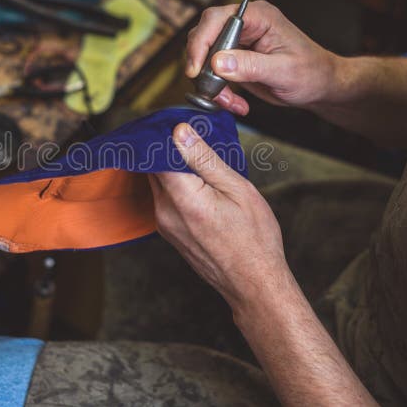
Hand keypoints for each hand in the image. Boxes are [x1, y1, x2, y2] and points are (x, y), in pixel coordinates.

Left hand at [148, 122, 287, 309]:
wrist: (253, 283)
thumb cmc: (253, 240)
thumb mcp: (236, 189)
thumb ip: (204, 158)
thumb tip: (181, 131)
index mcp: (182, 197)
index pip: (155, 152)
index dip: (165, 133)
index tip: (180, 123)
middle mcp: (165, 211)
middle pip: (153, 165)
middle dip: (169, 148)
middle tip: (195, 137)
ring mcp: (164, 224)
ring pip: (158, 181)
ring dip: (174, 167)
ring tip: (203, 162)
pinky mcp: (169, 231)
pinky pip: (165, 198)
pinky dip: (177, 185)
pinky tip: (201, 184)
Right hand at [186, 0, 340, 114]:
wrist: (319, 85)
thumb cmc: (311, 72)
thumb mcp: (283, 71)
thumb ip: (250, 66)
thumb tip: (218, 63)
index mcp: (258, 17)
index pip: (216, 19)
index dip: (200, 42)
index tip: (196, 70)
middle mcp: (245, 25)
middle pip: (205, 37)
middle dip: (204, 67)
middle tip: (212, 91)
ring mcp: (239, 42)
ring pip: (206, 57)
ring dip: (211, 83)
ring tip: (230, 101)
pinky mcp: (235, 59)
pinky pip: (214, 72)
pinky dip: (219, 90)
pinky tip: (235, 102)